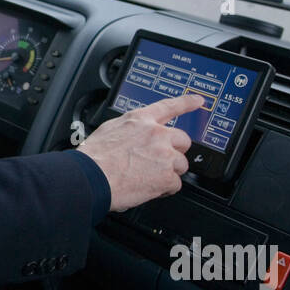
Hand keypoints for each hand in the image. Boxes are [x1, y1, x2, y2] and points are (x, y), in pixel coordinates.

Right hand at [77, 94, 204, 211]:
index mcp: (140, 120)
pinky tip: (148, 188)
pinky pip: (175, 184)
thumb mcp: (110, 130)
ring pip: (181, 165)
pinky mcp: (166, 176)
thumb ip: (130, 129)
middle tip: (159, 161)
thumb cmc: (94, 158)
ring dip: (168, 172)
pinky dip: (164, 189)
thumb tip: (134, 134)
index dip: (187, 102)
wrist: (90, 177)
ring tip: (148, 177)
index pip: (169, 106)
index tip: (198, 100)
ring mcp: (164, 154)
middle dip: (174, 151)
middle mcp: (156, 134)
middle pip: (183, 140)